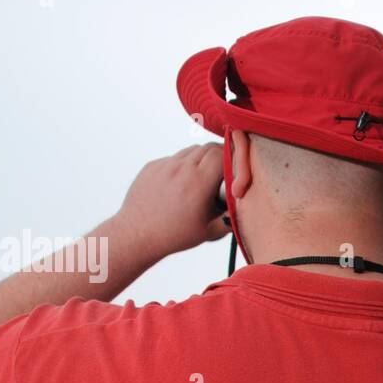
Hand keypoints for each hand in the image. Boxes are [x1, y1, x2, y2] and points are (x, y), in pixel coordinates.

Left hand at [114, 143, 230, 262]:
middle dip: (219, 156)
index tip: (234, 168)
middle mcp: (181, 169)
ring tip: (202, 178)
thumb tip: (245, 209)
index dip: (232, 158)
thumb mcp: (210, 231)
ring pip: (190, 151)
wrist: (138, 234)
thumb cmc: (174, 235)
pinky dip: (182, 166)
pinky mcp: (152, 166)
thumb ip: (231, 218)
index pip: (221, 153)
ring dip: (201, 159)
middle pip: (207, 148)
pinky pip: (173, 159)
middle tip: (223, 171)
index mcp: (198, 182)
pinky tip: (181, 184)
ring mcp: (164, 166)